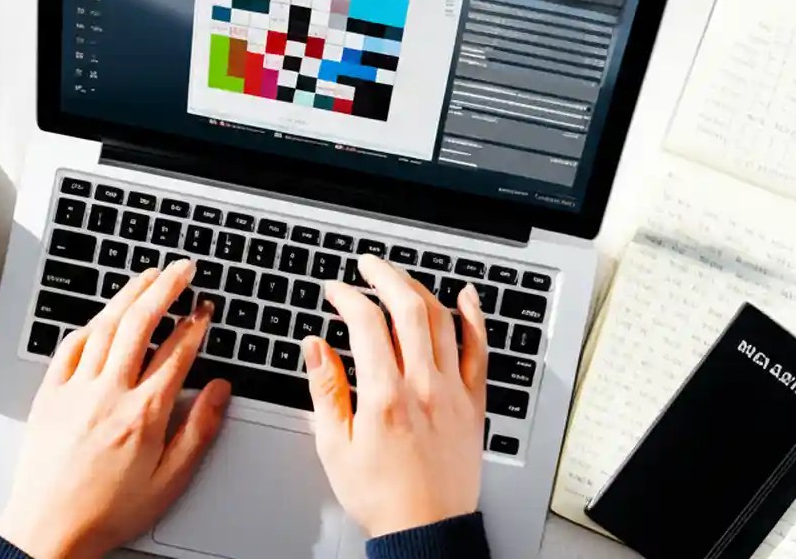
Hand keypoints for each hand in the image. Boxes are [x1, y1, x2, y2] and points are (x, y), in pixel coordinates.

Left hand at [0, 260, 231, 558]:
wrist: (48, 532)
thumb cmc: (106, 512)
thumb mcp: (170, 481)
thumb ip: (200, 431)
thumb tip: (221, 391)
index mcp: (144, 413)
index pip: (177, 352)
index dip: (196, 324)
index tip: (205, 308)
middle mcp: (108, 393)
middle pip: (140, 324)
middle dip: (165, 288)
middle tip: (182, 269)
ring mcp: (75, 391)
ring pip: (104, 327)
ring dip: (129, 295)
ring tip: (147, 275)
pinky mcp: (49, 396)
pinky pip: (69, 347)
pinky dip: (89, 325)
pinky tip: (102, 316)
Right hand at [303, 254, 488, 536]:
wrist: (427, 530)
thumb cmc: (381, 497)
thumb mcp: (336, 448)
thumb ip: (326, 390)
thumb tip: (315, 347)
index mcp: (384, 397)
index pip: (366, 324)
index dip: (347, 297)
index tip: (335, 291)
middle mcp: (423, 386)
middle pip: (408, 308)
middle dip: (385, 276)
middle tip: (367, 265)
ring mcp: (453, 391)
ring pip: (442, 320)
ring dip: (420, 289)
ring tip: (400, 279)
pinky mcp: (474, 402)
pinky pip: (479, 348)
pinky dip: (474, 317)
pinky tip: (465, 297)